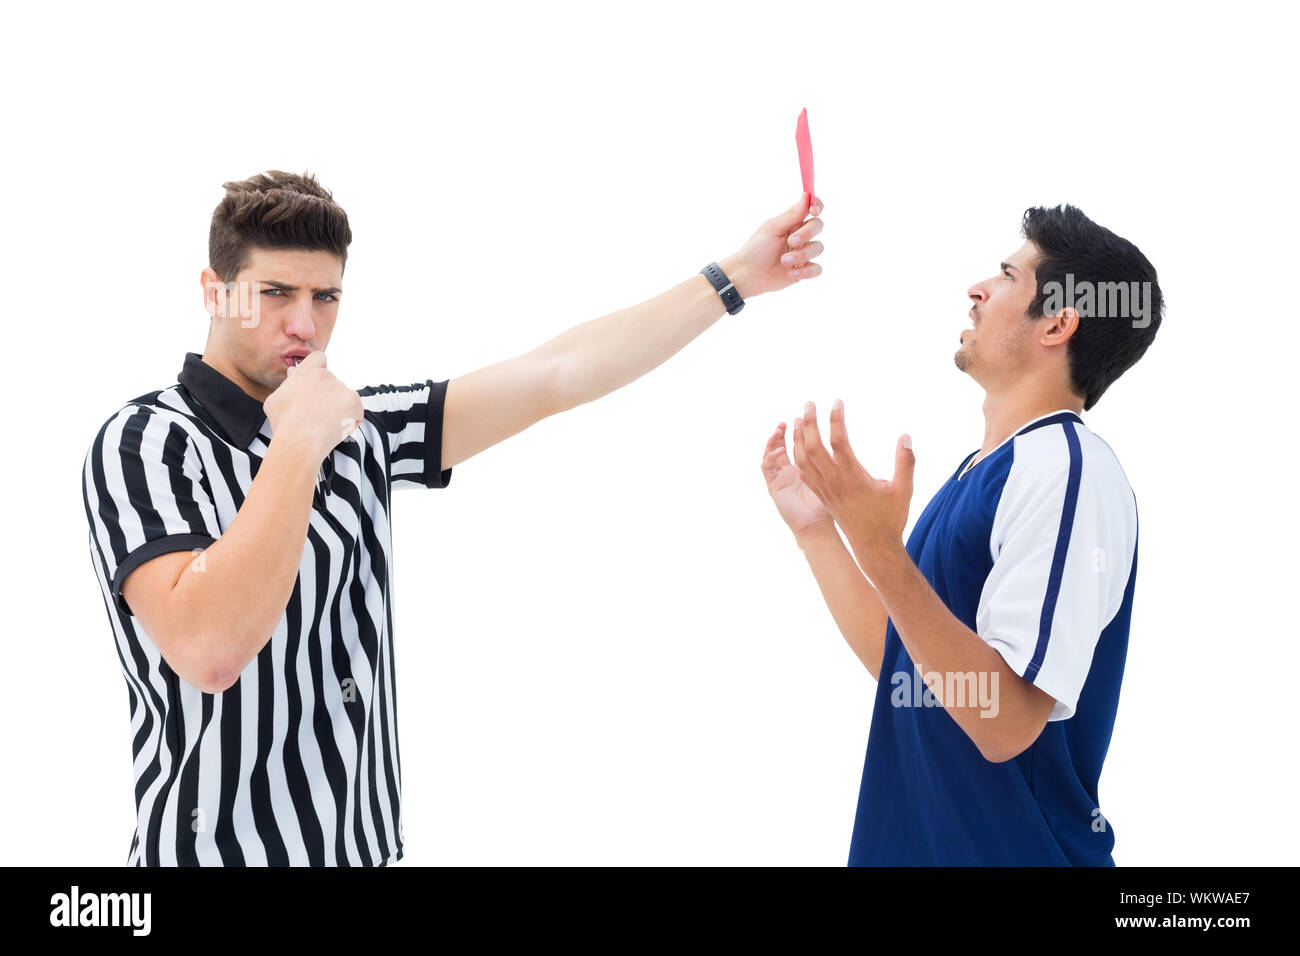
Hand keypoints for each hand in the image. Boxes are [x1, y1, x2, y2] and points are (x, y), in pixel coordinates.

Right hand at [264, 350, 363, 460]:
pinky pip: (355, 410)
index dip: (318, 369)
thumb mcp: (276, 399)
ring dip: (338, 407)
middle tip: (317, 413)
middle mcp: (326, 375)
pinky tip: (336, 427)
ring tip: (324, 424)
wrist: (301, 440)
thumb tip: (293, 372)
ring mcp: (342, 388)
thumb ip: (288, 384)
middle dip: (326, 395)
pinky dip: (349, 419)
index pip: (318, 358)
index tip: (315, 382)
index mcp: (306, 372)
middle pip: (330, 382)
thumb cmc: (284, 423)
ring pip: (342, 396)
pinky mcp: (355, 402)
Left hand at [722, 193, 823, 298]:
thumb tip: (807, 195)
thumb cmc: (757, 249)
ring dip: (802, 254)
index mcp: (793, 222)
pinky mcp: (804, 271)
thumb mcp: (773, 228)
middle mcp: (802, 235)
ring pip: (818, 248)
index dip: (817, 205)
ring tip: (783, 261)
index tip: (813, 210)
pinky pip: (817, 269)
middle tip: (791, 241)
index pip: (813, 208)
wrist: (748, 275)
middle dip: (807, 233)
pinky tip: (791, 273)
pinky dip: (806, 271)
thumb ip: (792, 214)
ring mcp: (804, 253)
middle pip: (818, 226)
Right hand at [761, 421, 834, 543]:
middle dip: (782, 432)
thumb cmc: (833, 508)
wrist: (819, 529)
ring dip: (772, 441)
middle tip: (787, 421)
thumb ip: (845, 465)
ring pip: (770, 455)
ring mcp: (780, 480)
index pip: (796, 447)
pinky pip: (767, 468)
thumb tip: (868, 454)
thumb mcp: (839, 480)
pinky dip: (771, 456)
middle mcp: (789, 475)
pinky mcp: (774, 488)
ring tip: (780, 429)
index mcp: (804, 472)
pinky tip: (781, 450)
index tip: (801, 418)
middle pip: (780, 447)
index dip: (796, 433)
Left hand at [791, 400, 913, 569]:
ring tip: (797, 419)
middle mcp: (834, 482)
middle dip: (808, 423)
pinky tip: (798, 446)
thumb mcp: (904, 490)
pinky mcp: (822, 496)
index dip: (835, 419)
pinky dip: (797, 457)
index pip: (838, 441)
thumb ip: (906, 462)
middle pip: (813, 447)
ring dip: (798, 438)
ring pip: (803, 460)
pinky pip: (804, 473)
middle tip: (808, 403)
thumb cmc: (890, 518)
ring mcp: (825, 490)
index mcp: (853, 477)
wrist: (873, 547)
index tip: (837, 401)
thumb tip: (905, 436)